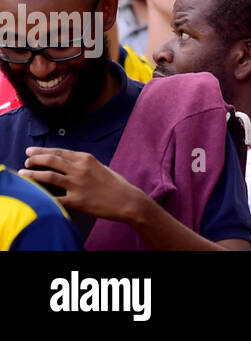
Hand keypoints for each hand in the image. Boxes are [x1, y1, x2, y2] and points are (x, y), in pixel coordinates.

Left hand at [21, 148, 146, 221]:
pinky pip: (55, 198)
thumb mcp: (99, 166)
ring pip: (49, 176)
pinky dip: (42, 196)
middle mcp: (81, 169)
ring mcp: (78, 185)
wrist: (126, 199)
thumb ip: (82, 163)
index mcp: (86, 159)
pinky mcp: (77, 200)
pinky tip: (33, 194)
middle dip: (35, 159)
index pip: (59, 152)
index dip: (42, 151)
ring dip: (33, 175)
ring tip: (23, 174)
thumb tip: (63, 162)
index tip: (31, 151)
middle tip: (26, 160)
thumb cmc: (114, 183)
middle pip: (52, 161)